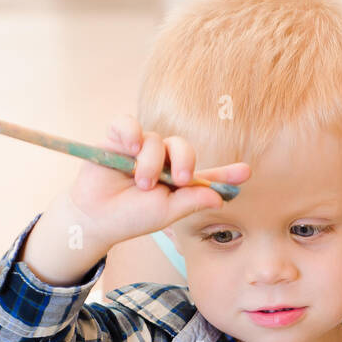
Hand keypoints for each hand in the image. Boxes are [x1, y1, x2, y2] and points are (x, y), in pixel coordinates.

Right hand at [71, 114, 249, 253]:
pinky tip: (129, 147)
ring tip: (141, 183)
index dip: (227, 173)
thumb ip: (191, 202)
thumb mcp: (165, 213)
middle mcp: (163, 162)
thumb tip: (219, 197)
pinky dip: (130, 132)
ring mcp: (140, 149)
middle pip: (183, 147)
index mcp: (178, 182)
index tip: (246, 172)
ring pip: (156, 139)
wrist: (95, 218)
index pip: (207, 174)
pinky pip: (128, 123)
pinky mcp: (117, 138)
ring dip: (151, 161)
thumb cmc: (131, 218)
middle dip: (185, 161)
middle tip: (179, 180)